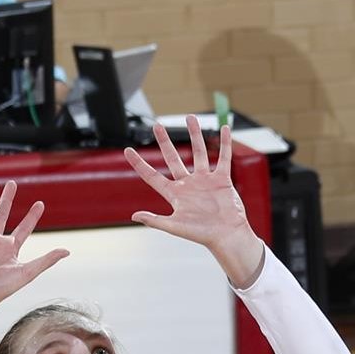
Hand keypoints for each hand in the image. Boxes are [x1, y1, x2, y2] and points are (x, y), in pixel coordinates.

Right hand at [0, 179, 68, 328]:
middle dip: (7, 199)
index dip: (31, 217)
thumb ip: (46, 260)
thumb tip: (67, 251)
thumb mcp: (27, 272)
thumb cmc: (1, 289)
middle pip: (1, 215)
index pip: (23, 229)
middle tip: (13, 183)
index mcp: (9, 250)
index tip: (40, 204)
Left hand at [125, 116, 263, 286]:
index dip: (139, 164)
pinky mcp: (222, 179)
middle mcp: (188, 184)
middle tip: (157, 125)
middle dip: (165, 142)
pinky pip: (223, 158)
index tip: (127, 150)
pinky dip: (225, 143)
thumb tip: (134, 216)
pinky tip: (224, 129)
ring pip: (199, 152)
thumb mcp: (175, 227)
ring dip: (195, 135)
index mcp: (175, 195)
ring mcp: (205, 180)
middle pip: (173, 158)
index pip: (152, 176)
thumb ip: (155, 220)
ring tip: (190, 117)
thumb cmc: (201, 234)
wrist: (227, 235)